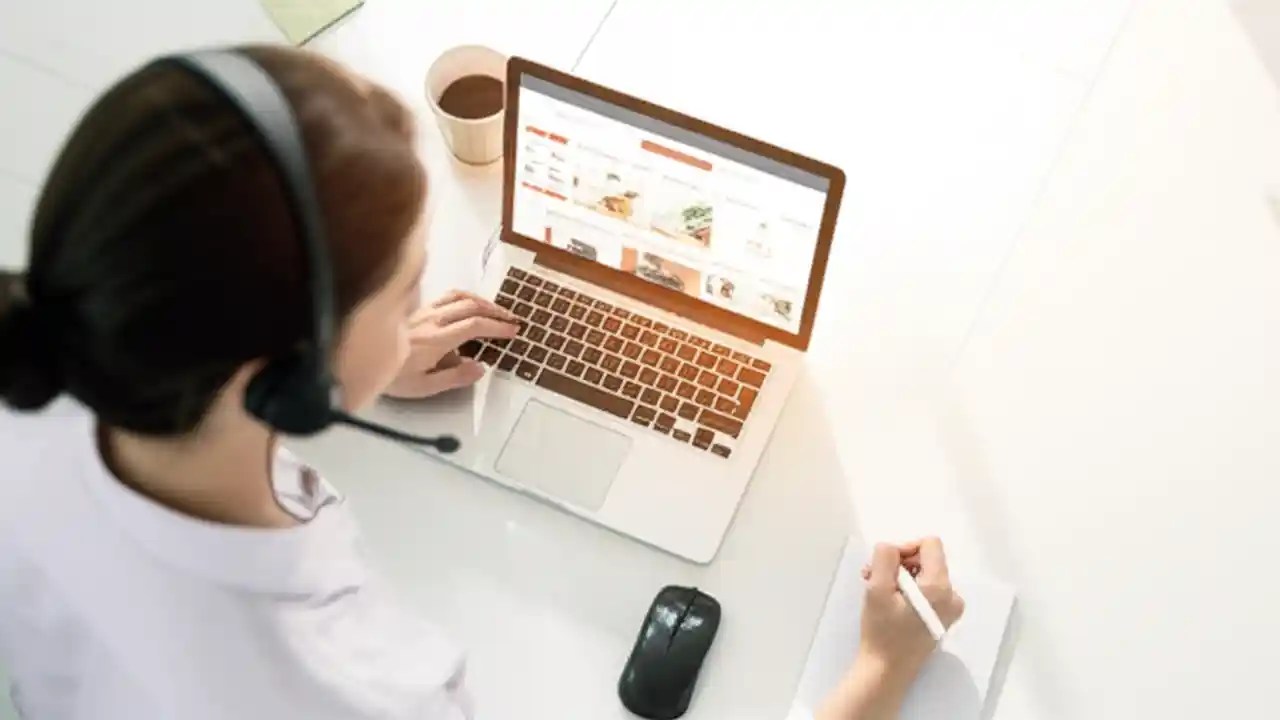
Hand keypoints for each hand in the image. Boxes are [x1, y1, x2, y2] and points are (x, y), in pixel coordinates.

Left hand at [384, 290, 517, 398]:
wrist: (362, 362)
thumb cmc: (395, 379)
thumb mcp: (425, 387)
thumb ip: (454, 377)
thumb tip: (481, 367)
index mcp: (436, 339)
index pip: (474, 325)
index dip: (497, 326)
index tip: (512, 331)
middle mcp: (432, 320)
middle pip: (471, 306)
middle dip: (495, 312)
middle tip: (512, 320)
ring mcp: (425, 312)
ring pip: (459, 296)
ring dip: (482, 301)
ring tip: (496, 310)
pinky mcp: (419, 310)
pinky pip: (447, 296)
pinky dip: (465, 297)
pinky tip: (471, 304)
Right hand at [817, 538, 963, 719]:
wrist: (887, 671)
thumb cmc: (882, 632)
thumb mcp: (877, 589)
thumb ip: (885, 558)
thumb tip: (891, 547)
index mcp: (940, 587)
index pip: (930, 544)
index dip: (905, 547)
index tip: (886, 565)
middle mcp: (953, 596)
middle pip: (927, 559)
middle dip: (899, 564)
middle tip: (873, 576)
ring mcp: (950, 609)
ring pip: (925, 574)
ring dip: (900, 577)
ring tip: (877, 590)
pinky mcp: (942, 618)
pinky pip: (927, 590)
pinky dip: (908, 590)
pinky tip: (889, 602)